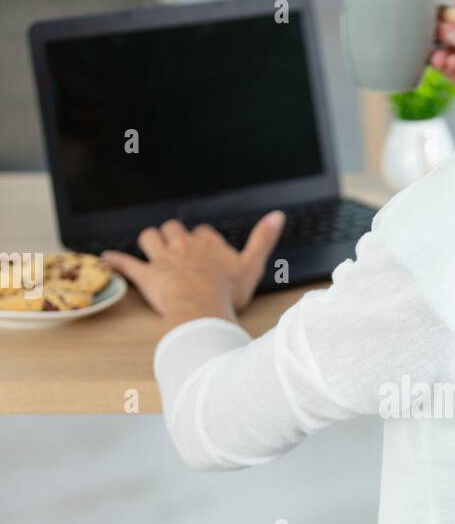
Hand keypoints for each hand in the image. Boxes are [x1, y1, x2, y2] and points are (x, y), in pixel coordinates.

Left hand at [102, 212, 285, 330]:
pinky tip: (106, 258)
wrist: (201, 308)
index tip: (206, 251)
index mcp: (207, 243)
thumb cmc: (227, 292)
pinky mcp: (147, 276)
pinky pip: (127, 264)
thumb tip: (278, 215)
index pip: (203, 232)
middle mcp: (183, 246)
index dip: (203, 240)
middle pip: (174, 229)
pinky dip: (116, 260)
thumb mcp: (252, 265)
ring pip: (150, 238)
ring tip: (152, 248)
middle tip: (177, 248)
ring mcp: (163, 260)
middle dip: (173, 236)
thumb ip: (264, 239)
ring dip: (150, 241)